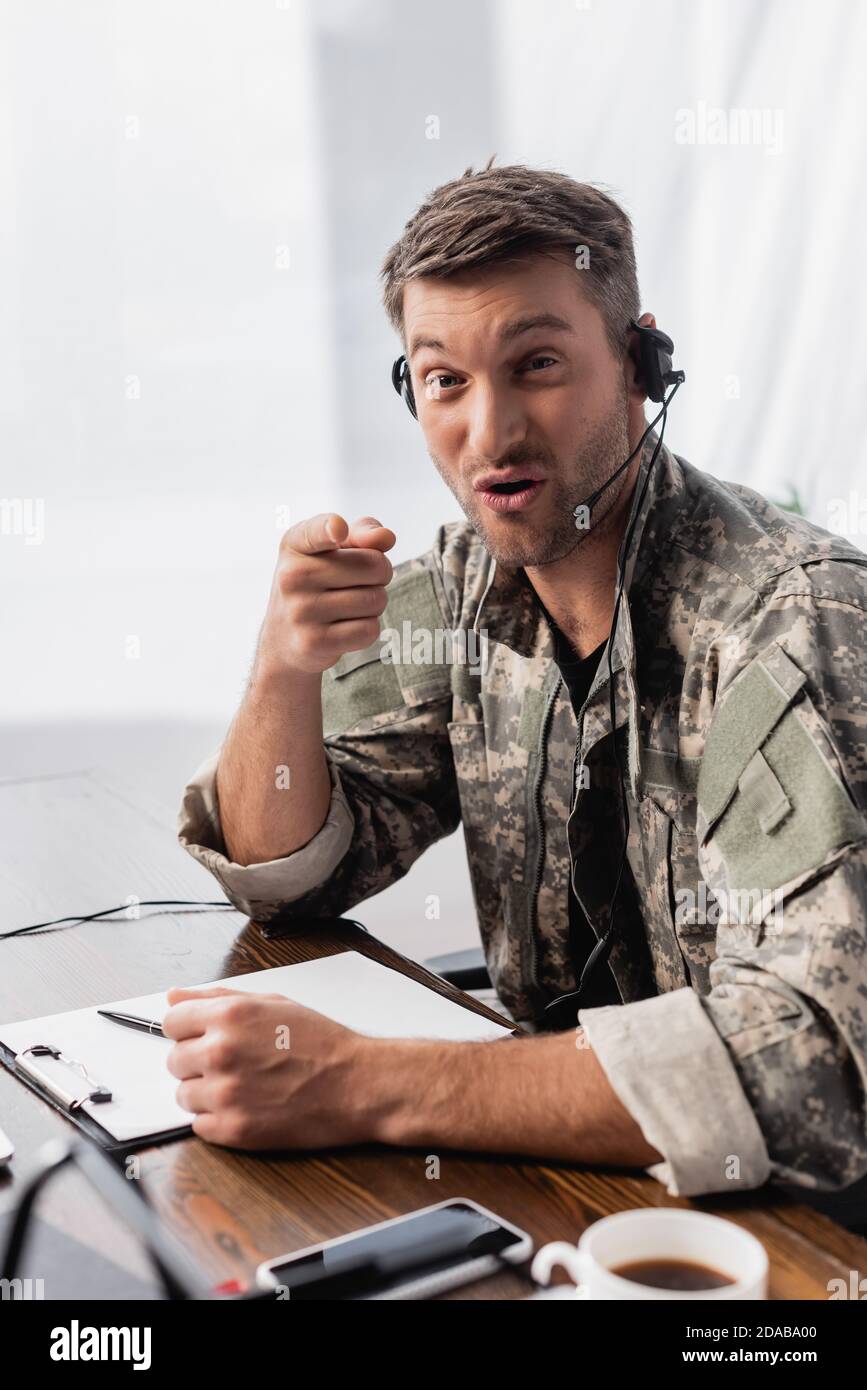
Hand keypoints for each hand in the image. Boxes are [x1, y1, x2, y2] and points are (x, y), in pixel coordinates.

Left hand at [163, 986, 371, 1149]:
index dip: (188, 1030)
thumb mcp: (273, 1003)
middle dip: (198, 1061)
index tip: (203, 1037)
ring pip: (184, 1095)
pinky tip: (249, 1106)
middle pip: (174, 1060)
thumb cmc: (321, 1043)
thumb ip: (217, 997)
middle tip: (235, 1063)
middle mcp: (220, 1051)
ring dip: (207, 1092)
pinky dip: (218, 1119)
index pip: (171, 1022)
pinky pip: (199, 1125)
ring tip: (245, 1086)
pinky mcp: (233, 1130)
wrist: (357, 1084)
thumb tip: (174, 997)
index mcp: (229, 1015)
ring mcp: (225, 1093)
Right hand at [258, 513, 395, 676]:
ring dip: (375, 604)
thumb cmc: (318, 583)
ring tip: (349, 606)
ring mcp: (300, 610)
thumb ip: (362, 533)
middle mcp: (292, 576)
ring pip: (376, 600)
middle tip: (358, 583)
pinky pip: (369, 629)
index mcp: (295, 545)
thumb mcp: (332, 550)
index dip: (331, 528)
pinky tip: (345, 627)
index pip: (316, 531)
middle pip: (374, 565)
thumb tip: (386, 537)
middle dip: (379, 575)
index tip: (338, 529)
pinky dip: (368, 628)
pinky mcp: (314, 641)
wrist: (284, 637)